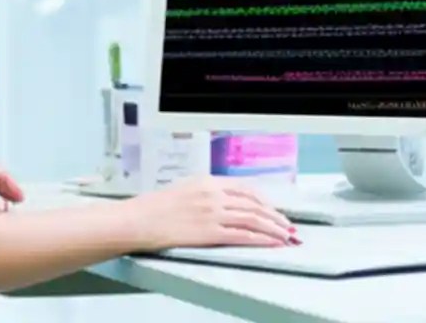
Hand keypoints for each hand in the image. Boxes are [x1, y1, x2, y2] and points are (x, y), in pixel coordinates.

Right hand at [124, 176, 295, 250]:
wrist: (138, 220)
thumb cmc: (153, 208)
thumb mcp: (182, 190)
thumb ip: (204, 194)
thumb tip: (222, 203)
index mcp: (207, 181)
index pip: (245, 189)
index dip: (264, 200)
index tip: (273, 209)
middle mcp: (213, 195)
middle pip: (254, 204)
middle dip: (275, 216)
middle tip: (288, 225)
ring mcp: (212, 213)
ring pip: (253, 219)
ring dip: (273, 229)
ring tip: (285, 236)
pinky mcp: (209, 232)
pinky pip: (242, 235)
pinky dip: (261, 240)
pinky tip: (271, 243)